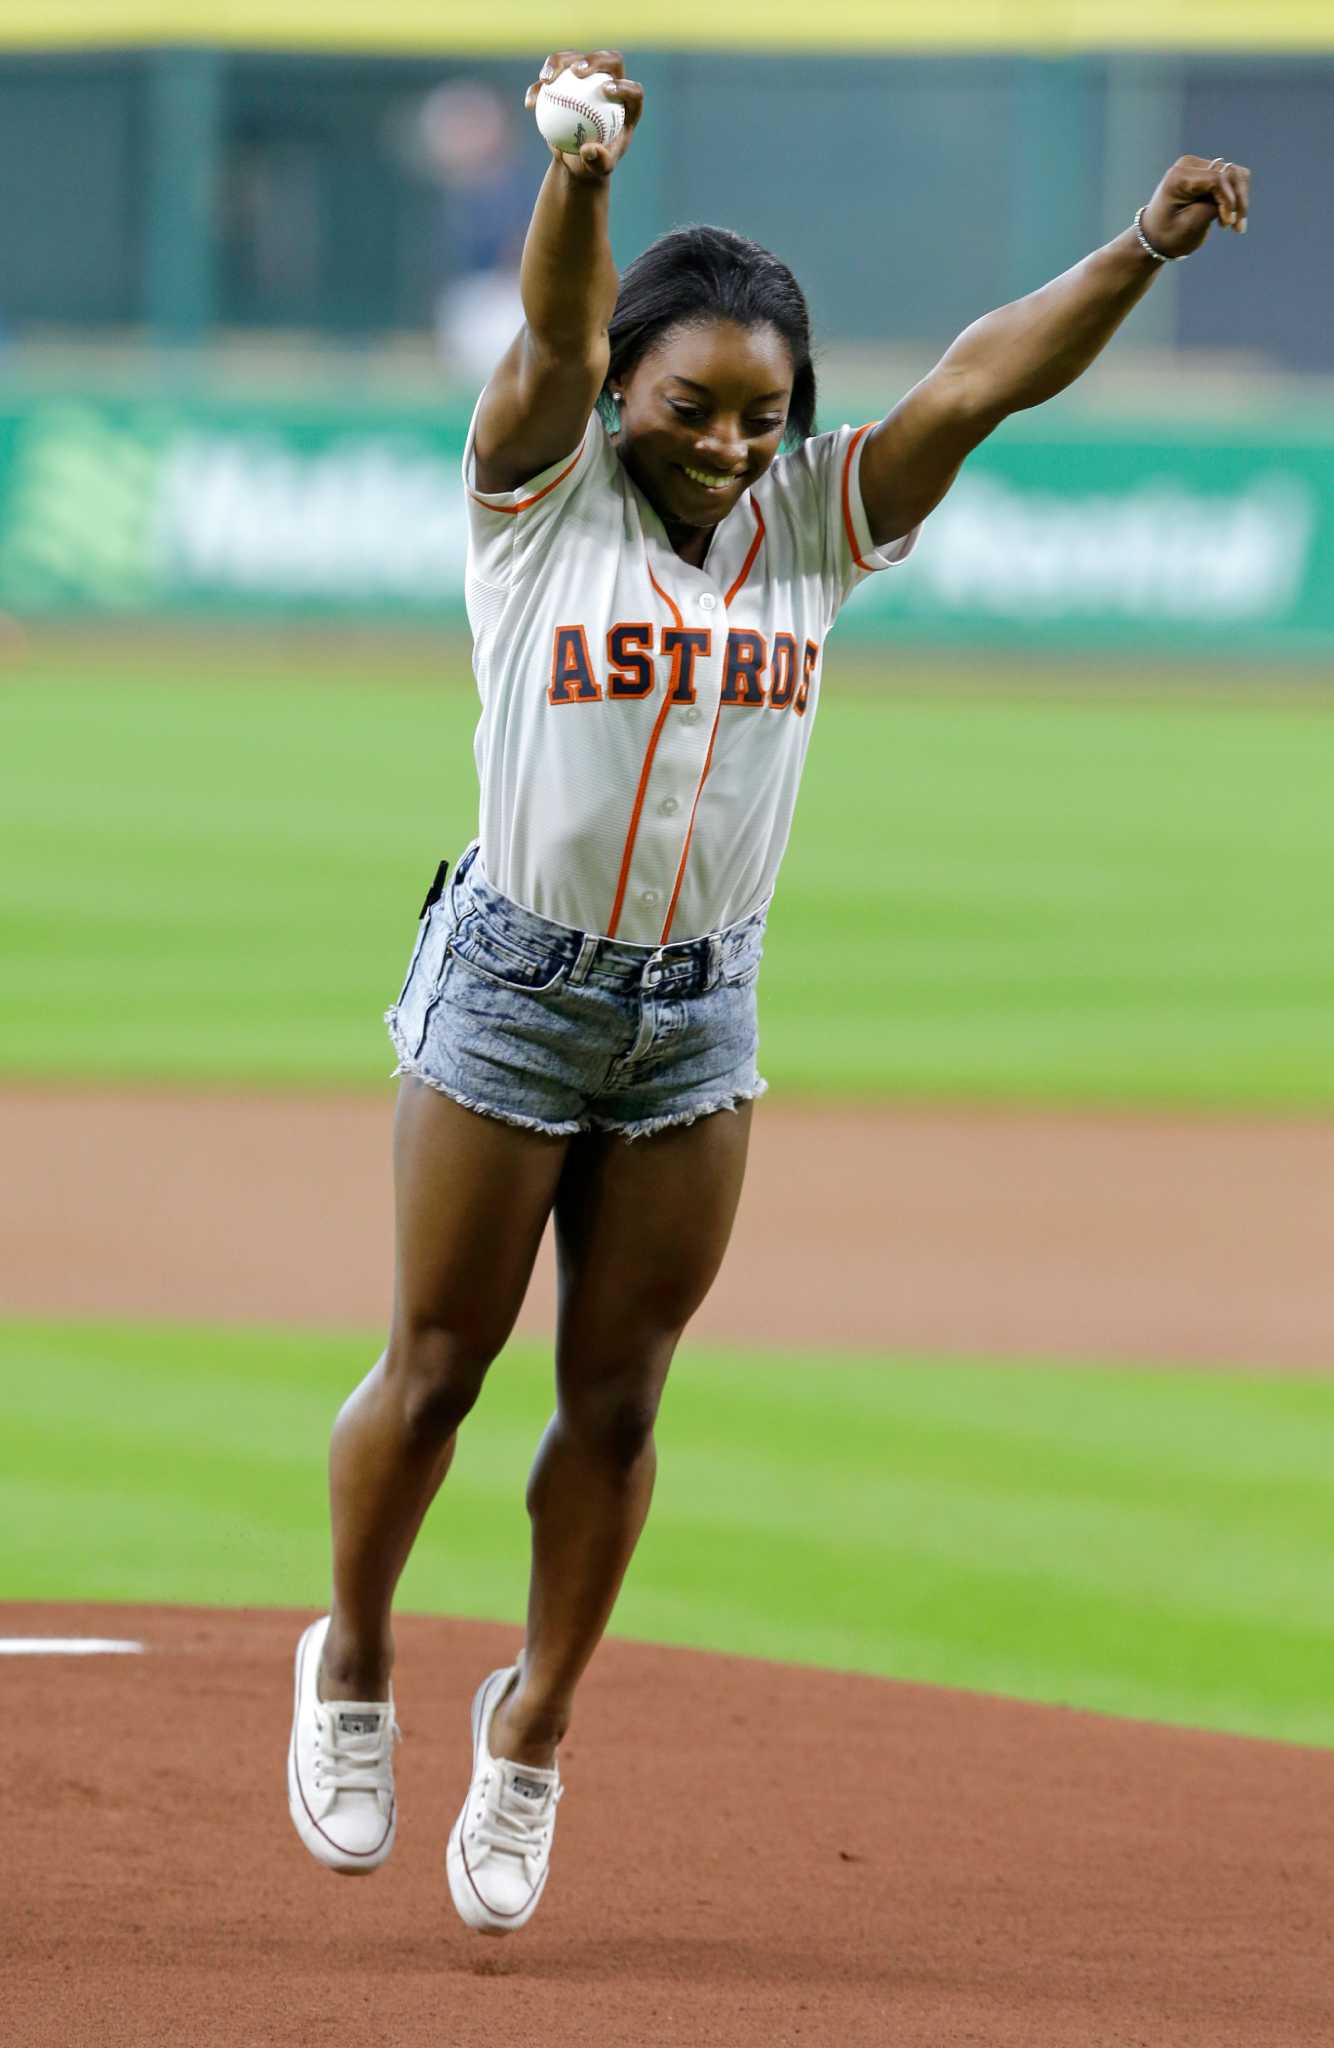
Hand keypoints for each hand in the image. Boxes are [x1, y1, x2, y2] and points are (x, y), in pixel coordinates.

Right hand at [524, 50, 643, 181]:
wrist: (578, 159)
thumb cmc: (595, 164)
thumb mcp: (599, 169)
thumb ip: (599, 161)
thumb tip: (588, 150)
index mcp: (627, 103)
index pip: (633, 90)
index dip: (623, 86)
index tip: (605, 91)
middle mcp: (611, 83)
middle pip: (608, 60)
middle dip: (594, 60)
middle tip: (576, 72)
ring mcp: (588, 77)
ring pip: (575, 59)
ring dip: (559, 62)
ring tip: (546, 80)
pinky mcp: (565, 79)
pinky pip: (551, 77)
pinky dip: (538, 88)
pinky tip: (530, 102)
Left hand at [1139, 154, 1251, 257]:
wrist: (1156, 236)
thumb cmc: (1168, 235)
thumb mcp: (1189, 226)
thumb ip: (1212, 209)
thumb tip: (1234, 196)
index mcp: (1179, 176)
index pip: (1216, 179)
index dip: (1228, 201)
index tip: (1227, 224)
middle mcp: (1189, 165)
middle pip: (1229, 173)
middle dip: (1238, 201)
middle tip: (1237, 228)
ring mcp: (1200, 165)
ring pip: (1235, 174)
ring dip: (1241, 199)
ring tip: (1234, 225)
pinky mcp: (1209, 171)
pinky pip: (1233, 178)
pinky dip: (1237, 196)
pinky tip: (1230, 216)